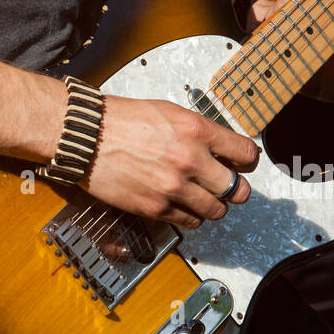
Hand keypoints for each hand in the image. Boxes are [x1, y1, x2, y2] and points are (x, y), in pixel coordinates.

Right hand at [81, 95, 259, 227]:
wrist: (86, 136)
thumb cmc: (121, 119)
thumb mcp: (169, 112)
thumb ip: (197, 131)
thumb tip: (218, 147)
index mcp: (196, 130)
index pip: (245, 154)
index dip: (247, 161)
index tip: (243, 164)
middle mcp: (190, 159)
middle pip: (237, 190)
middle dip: (235, 189)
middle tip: (226, 187)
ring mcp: (174, 187)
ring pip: (216, 211)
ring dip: (213, 206)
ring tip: (203, 198)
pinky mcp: (156, 207)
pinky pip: (189, 221)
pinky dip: (190, 216)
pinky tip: (181, 204)